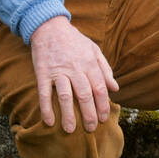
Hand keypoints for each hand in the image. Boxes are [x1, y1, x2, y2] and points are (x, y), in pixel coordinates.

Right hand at [29, 16, 118, 133]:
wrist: (50, 27)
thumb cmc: (74, 40)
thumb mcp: (94, 50)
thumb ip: (105, 69)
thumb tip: (115, 88)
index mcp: (89, 64)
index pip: (100, 89)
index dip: (103, 105)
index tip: (104, 119)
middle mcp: (75, 69)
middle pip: (85, 95)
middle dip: (89, 114)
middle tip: (91, 129)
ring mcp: (58, 71)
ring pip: (66, 96)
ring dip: (68, 115)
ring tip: (70, 130)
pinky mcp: (43, 73)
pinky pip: (45, 93)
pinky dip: (46, 108)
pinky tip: (49, 121)